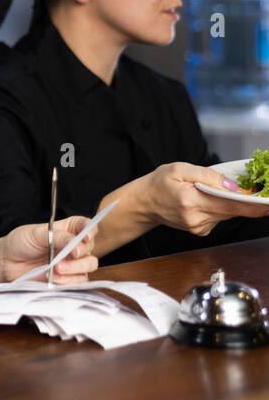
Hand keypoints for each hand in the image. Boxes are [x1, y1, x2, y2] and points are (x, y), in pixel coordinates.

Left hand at [0, 216, 97, 289]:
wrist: (6, 263)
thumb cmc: (20, 243)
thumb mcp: (35, 234)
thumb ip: (57, 236)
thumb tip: (75, 242)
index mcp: (67, 229)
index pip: (85, 225)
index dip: (90, 229)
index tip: (86, 235)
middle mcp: (72, 246)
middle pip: (90, 247)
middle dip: (82, 252)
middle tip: (71, 254)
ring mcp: (72, 263)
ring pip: (89, 265)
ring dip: (76, 267)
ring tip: (57, 268)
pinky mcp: (68, 279)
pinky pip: (79, 281)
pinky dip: (70, 280)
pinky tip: (56, 279)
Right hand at [140, 162, 268, 236]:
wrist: (143, 203)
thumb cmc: (158, 184)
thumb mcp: (179, 169)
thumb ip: (207, 175)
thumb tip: (232, 185)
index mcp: (190, 200)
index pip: (231, 205)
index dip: (253, 205)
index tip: (267, 203)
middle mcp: (196, 218)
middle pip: (233, 210)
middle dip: (244, 199)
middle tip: (250, 189)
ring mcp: (198, 227)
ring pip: (227, 213)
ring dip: (229, 202)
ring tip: (212, 191)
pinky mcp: (200, 231)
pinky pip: (219, 217)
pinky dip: (219, 208)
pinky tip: (205, 201)